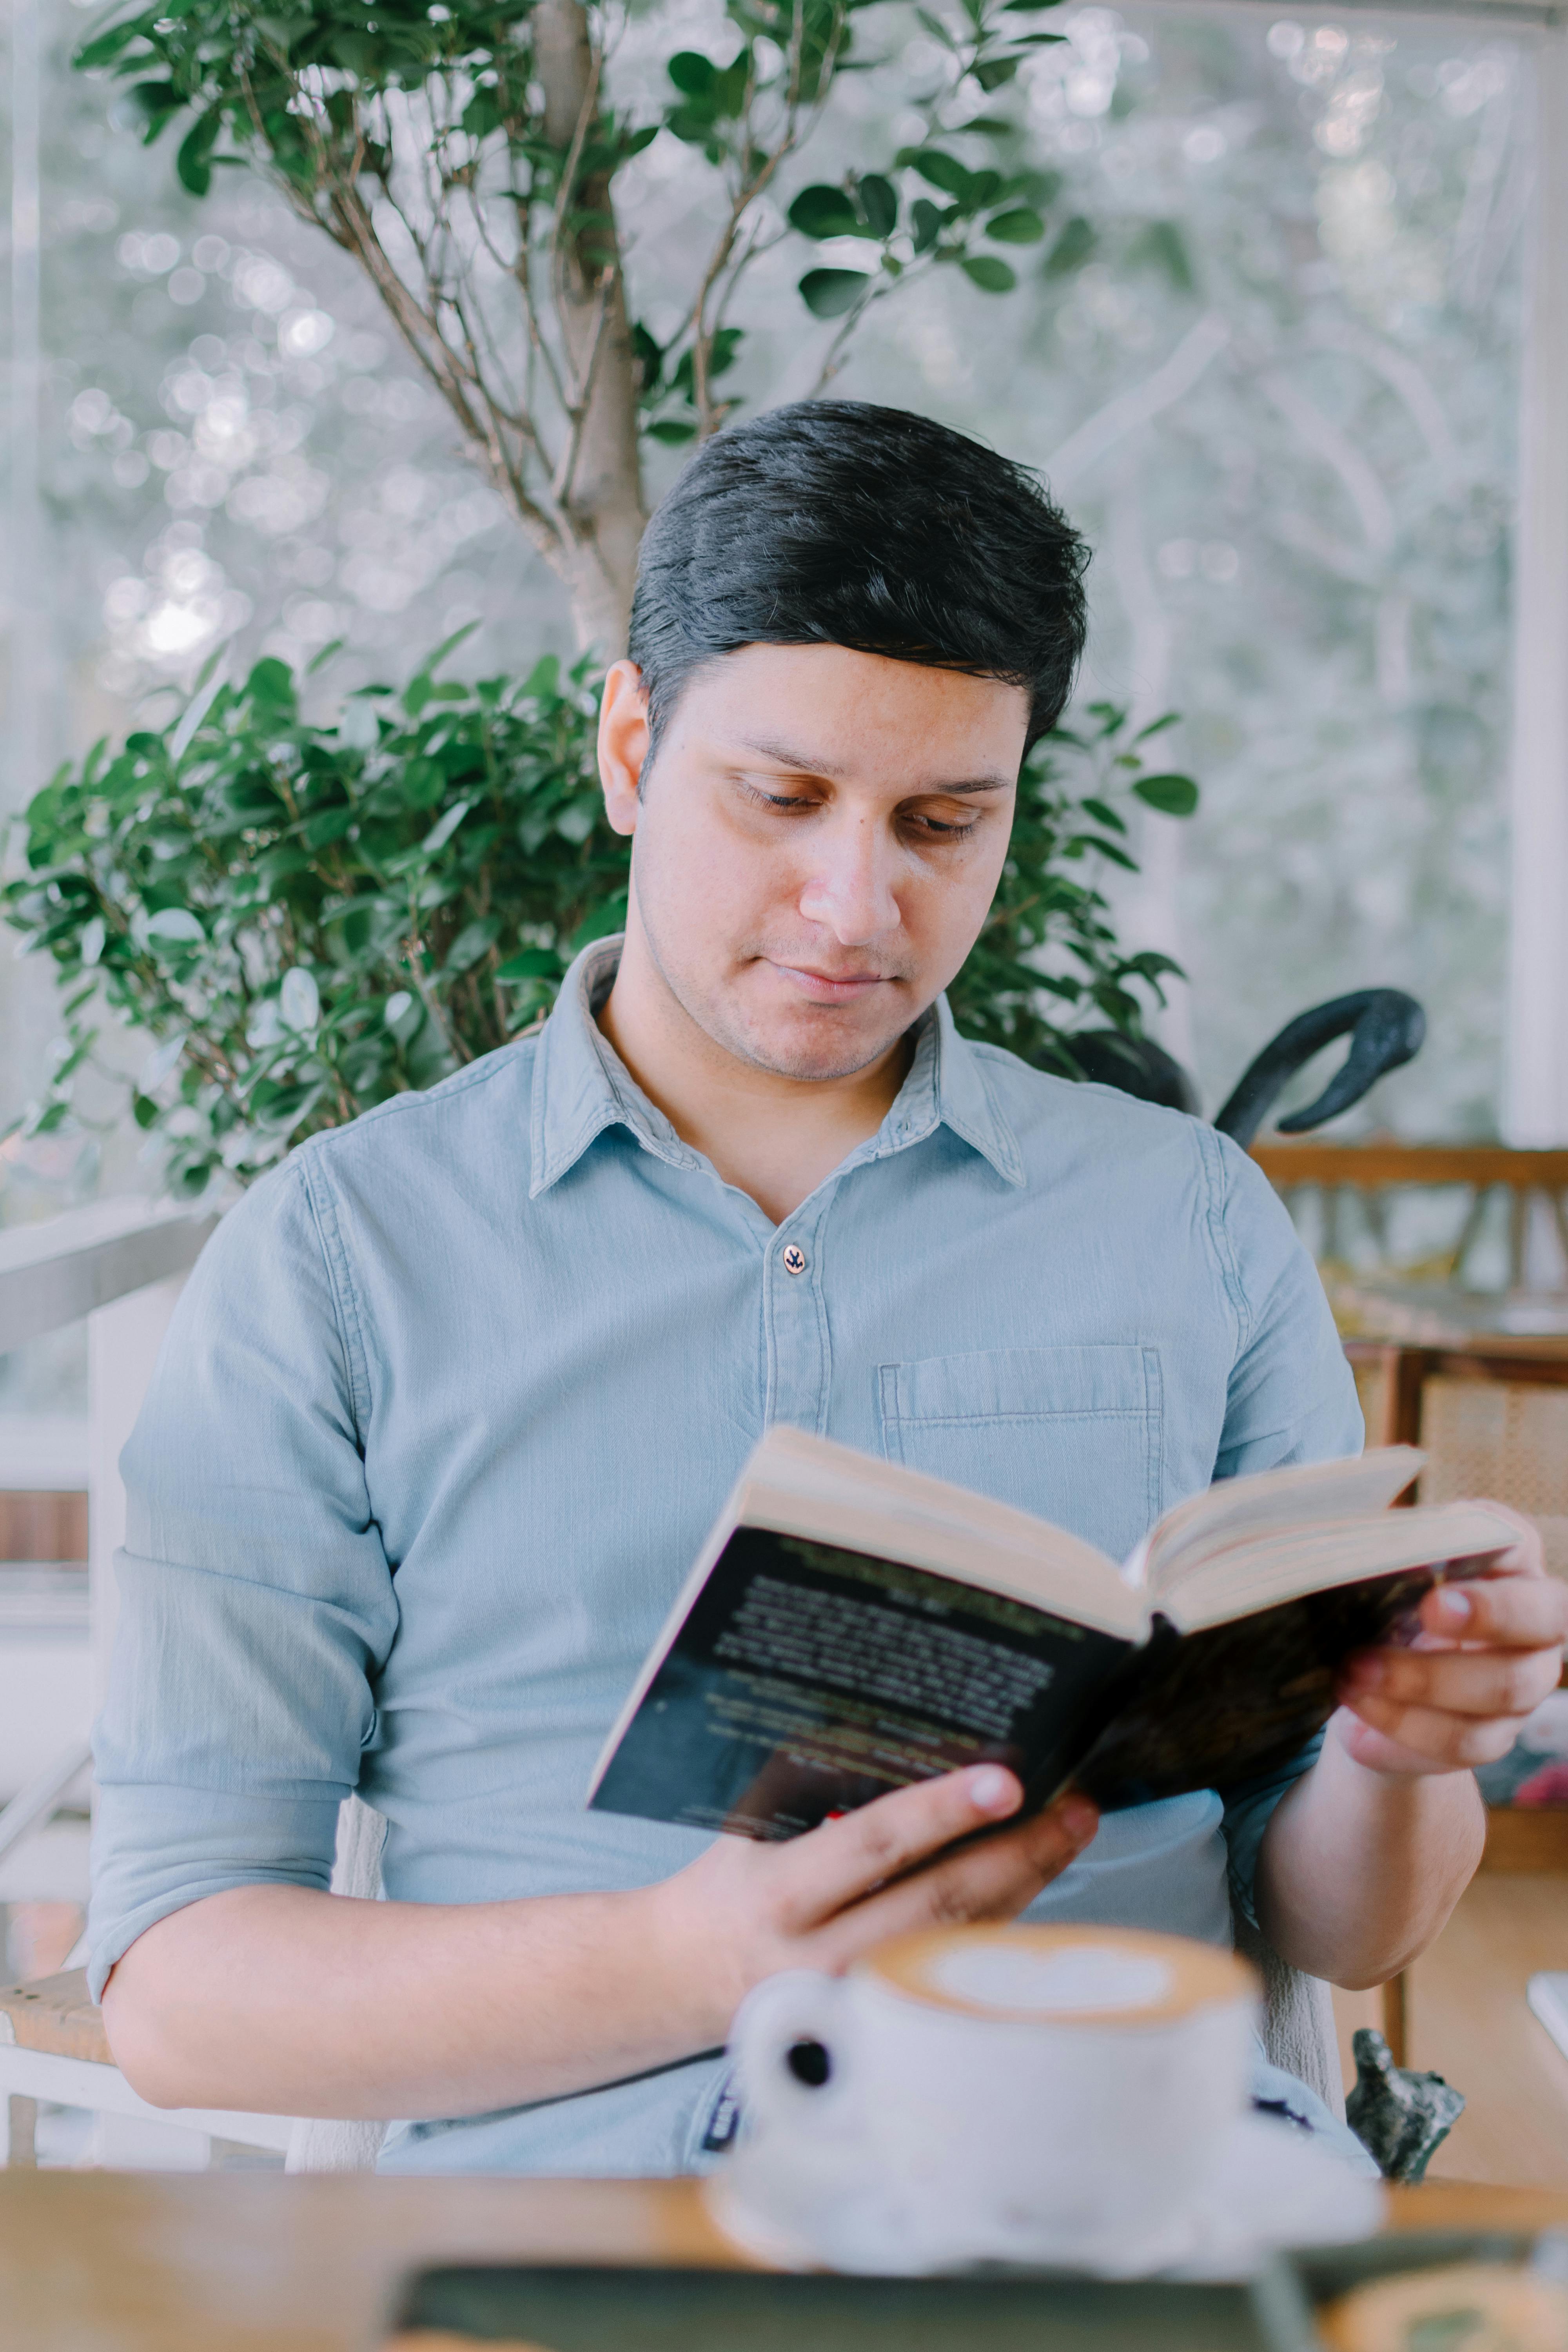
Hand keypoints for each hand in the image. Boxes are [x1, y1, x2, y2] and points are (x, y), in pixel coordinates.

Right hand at [652, 1765, 1098, 2044]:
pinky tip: (1030, 1877)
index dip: (943, 1812)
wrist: (678, 1979)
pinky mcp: (876, 2020)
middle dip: (1017, 1853)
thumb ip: (811, 1787)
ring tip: (1069, 1830)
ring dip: (1024, 1884)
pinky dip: (999, 1918)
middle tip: (1074, 1807)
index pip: (875, 1845)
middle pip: (939, 1904)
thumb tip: (903, 1730)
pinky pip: (950, 1963)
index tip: (1006, 1781)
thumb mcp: (746, 1825)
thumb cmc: (724, 1883)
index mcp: (783, 1895)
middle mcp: (821, 1956)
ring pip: (958, 1939)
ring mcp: (854, 1999)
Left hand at [1334, 1506, 1566, 1777]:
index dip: (1487, 1546)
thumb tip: (1354, 1539)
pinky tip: (1357, 1716)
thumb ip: (1380, 1549)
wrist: (1371, 1676)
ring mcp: (1523, 1684)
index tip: (1443, 1571)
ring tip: (1353, 1672)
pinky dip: (1404, 1728)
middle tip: (1428, 1612)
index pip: (1516, 1543)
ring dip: (1423, 1681)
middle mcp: (1533, 1622)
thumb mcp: (1378, 1571)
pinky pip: (1463, 1740)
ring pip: (1501, 1687)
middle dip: (1487, 1615)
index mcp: (1506, 1560)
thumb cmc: (1380, 1599)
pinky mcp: (1492, 1736)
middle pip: (1540, 1619)